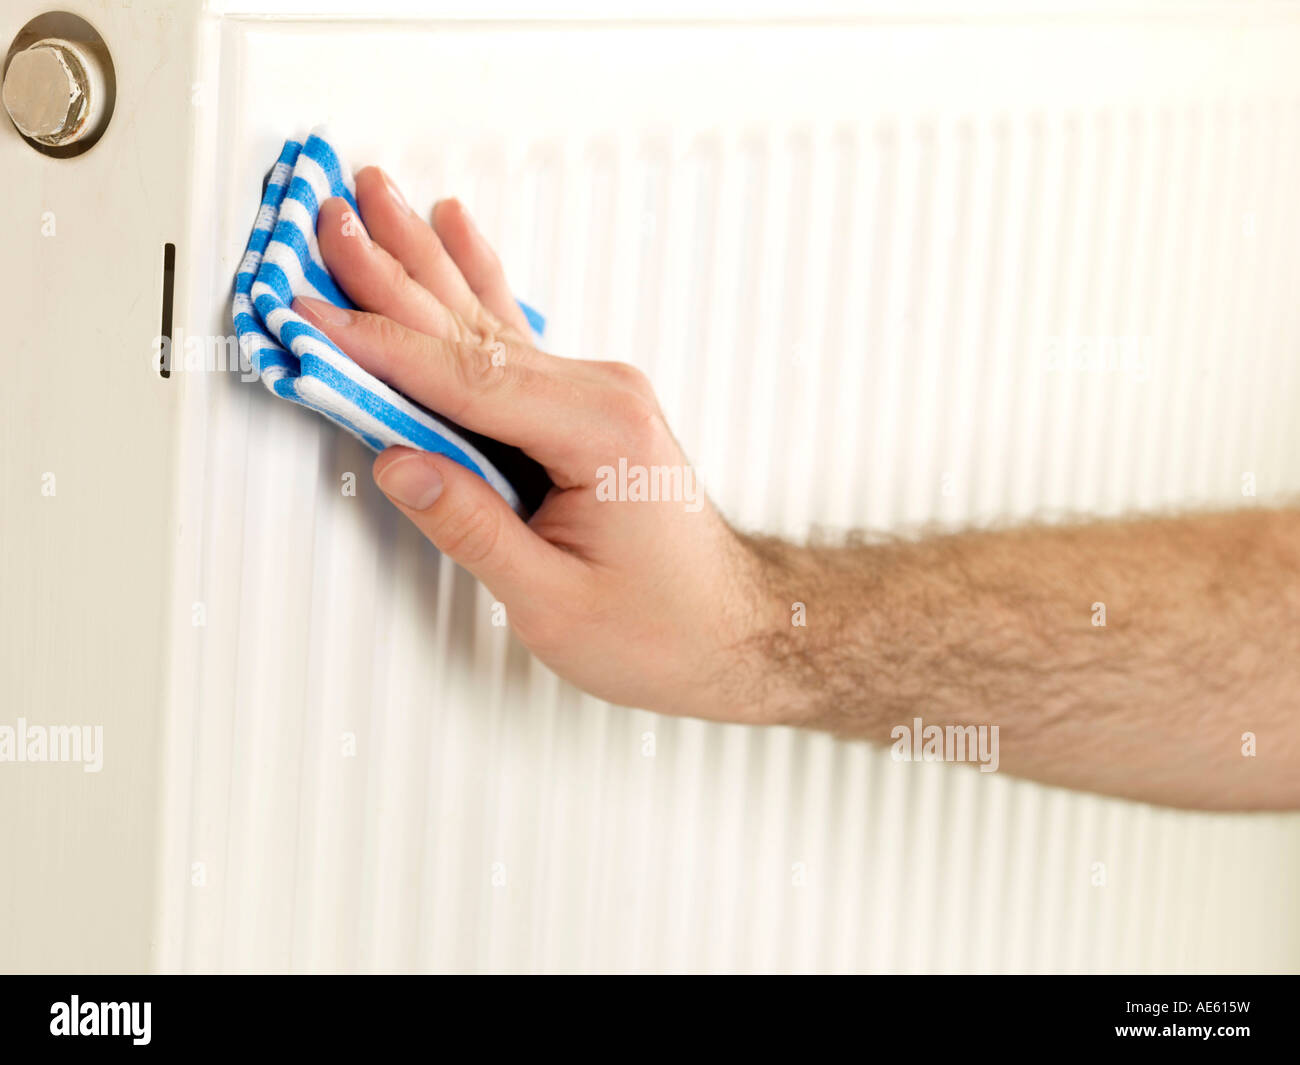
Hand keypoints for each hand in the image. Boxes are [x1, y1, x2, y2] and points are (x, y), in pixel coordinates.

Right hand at [294, 167, 774, 722]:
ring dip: (422, 260)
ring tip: (375, 198)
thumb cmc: (661, 627)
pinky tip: (456, 234)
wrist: (732, 630)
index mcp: (598, 434)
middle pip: (469, 327)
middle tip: (328, 214)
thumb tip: (396, 461)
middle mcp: (602, 395)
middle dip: (389, 271)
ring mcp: (598, 394)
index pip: (463, 378)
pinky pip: (514, 338)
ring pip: (486, 320)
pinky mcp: (589, 405)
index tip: (313, 315)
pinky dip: (474, 285)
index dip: (378, 347)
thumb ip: (471, 528)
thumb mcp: (554, 600)